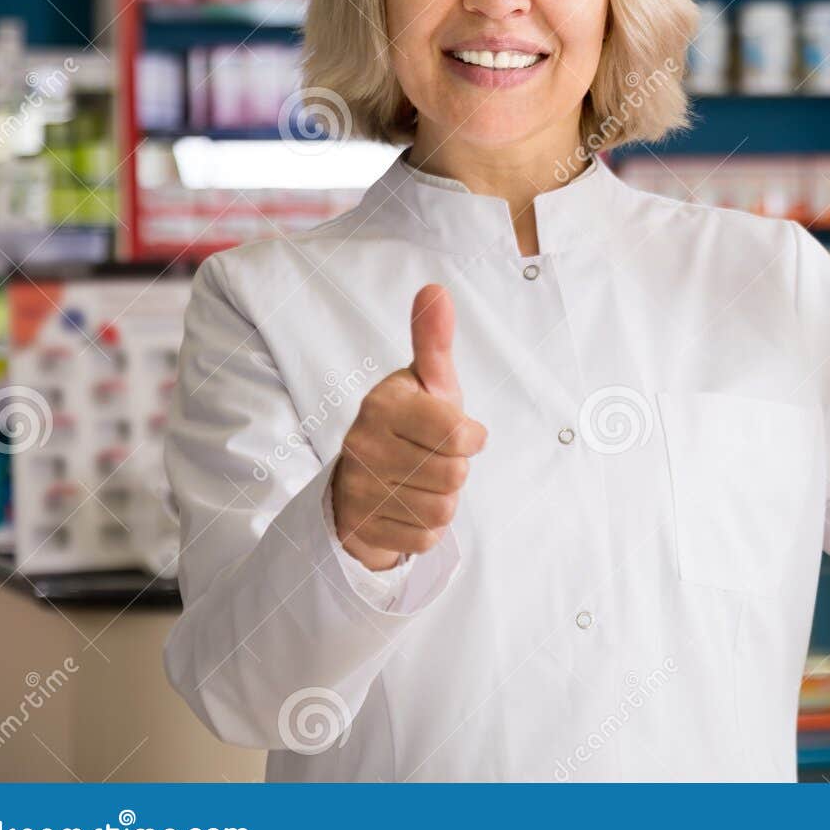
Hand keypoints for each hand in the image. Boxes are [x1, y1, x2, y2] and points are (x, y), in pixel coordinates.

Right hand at [331, 284, 487, 568]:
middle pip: (454, 475)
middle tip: (434, 459)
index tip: (462, 433)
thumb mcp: (427, 382)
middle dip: (457, 471)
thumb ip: (433, 340)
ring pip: (441, 510)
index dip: (471, 437)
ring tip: (422, 482)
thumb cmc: (410, 424)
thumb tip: (435, 290)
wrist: (362, 479)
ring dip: (443, 500)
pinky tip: (408, 507)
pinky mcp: (359, 528)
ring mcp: (357, 490)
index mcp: (382, 405)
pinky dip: (426, 528)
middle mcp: (362, 445)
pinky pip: (424, 539)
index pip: (457, 433)